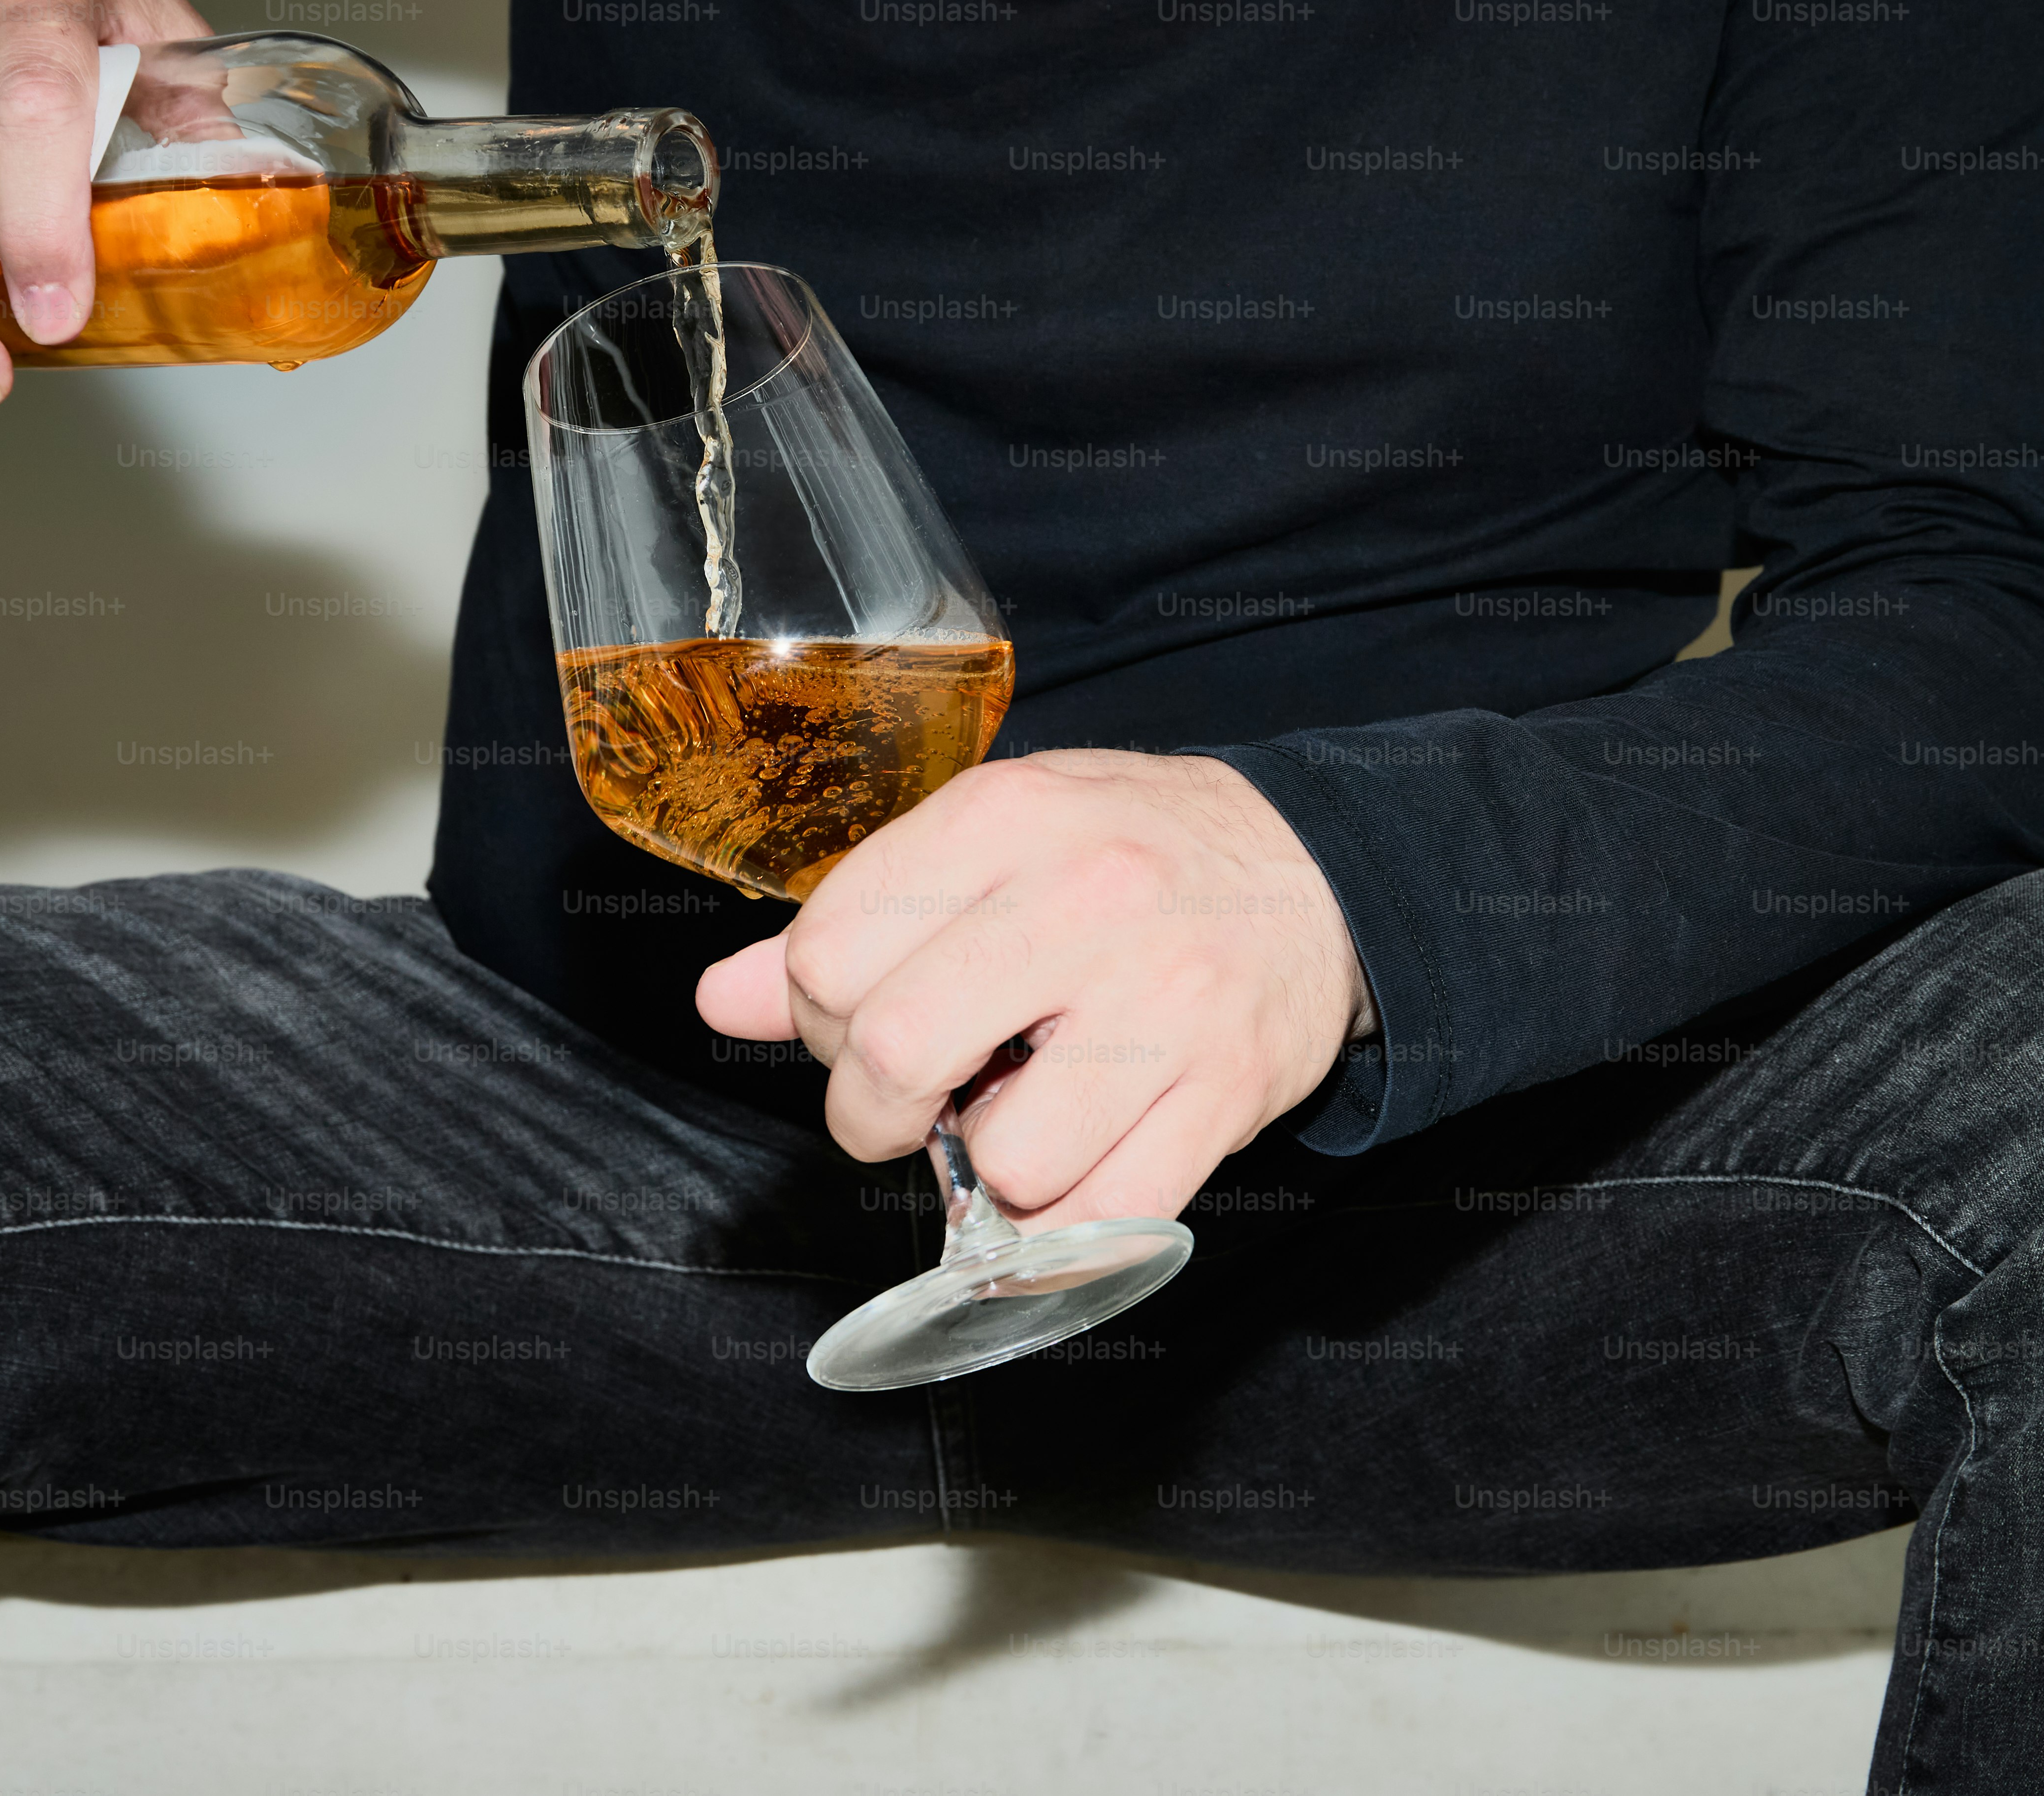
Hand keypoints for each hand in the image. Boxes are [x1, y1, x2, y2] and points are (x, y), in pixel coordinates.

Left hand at [696, 751, 1376, 1228]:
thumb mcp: (990, 844)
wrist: (1321, 874)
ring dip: (992, 1168)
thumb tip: (722, 1001)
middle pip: (893, 1055)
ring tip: (1027, 1110)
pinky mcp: (1226, 1096)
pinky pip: (1100, 1220)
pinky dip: (1069, 1223)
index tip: (865, 1019)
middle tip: (912, 1100)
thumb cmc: (1130, 857)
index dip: (819, 1016)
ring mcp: (1163, 1007)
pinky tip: (1080, 1159)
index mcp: (1006, 820)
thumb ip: (850, 920)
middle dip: (873, 1112)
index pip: (828, 954)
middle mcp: (1085, 903)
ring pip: (1003, 1161)